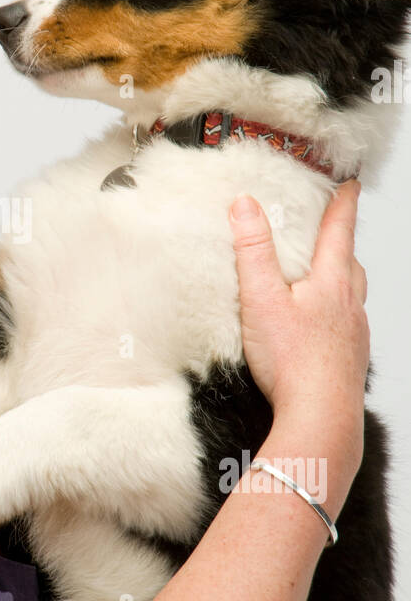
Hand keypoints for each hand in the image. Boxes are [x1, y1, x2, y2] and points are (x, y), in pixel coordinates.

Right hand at [228, 180, 368, 463]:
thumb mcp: (261, 299)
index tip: (349, 183)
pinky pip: (349, 327)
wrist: (322, 417)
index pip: (340, 230)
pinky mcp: (350, 362)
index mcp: (332, 283)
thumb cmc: (292, 362)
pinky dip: (338, 316)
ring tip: (325, 278)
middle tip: (334, 228)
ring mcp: (354, 335)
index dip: (343, 203)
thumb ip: (252, 251)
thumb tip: (245, 204)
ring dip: (342, 280)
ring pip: (354, 296)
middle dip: (343, 242)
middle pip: (351, 263)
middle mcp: (350, 306)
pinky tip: (320, 329)